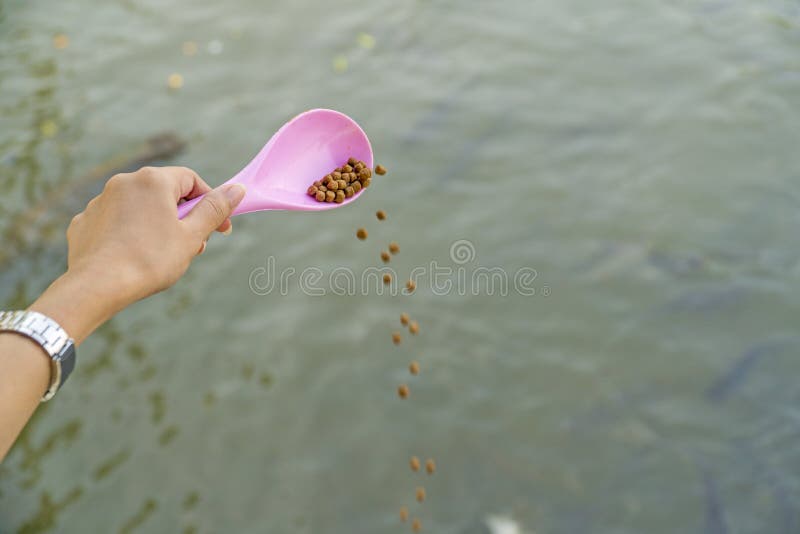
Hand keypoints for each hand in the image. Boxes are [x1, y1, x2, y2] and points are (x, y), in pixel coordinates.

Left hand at [30, 166, 245, 343]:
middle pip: (166, 193)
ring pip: (140, 208)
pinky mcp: (84, 221)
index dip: (211, 203)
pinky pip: (116, 221)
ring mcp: (100, 201)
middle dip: (184, 217)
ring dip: (157, 226)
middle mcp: (124, 182)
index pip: (192, 180)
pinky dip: (129, 234)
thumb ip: (214, 210)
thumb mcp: (191, 236)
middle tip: (193, 247)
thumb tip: (237, 189)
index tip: (221, 229)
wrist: (96, 286)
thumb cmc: (149, 260)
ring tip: (163, 256)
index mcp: (153, 180)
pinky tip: (133, 256)